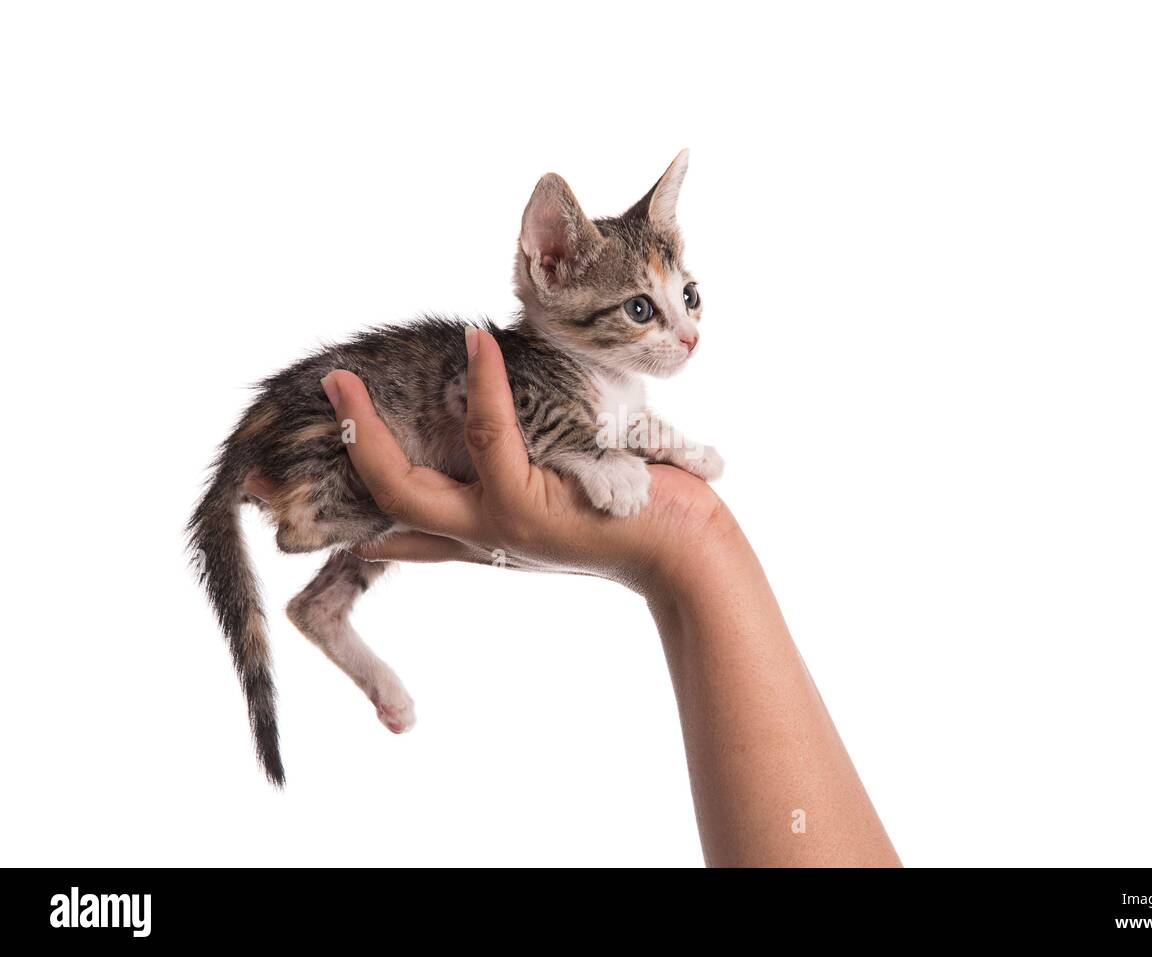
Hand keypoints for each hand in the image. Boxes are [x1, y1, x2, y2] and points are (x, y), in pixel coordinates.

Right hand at [315, 328, 737, 593]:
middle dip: (341, 453)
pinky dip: (482, 387)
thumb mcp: (558, 503)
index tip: (290, 482)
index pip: (399, 523)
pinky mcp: (529, 507)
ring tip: (342, 377)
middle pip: (384, 504)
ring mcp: (498, 525)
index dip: (342, 504)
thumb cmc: (633, 519)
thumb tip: (479, 460)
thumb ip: (513, 482)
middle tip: (323, 393)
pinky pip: (494, 440)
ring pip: (408, 489)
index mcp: (483, 532)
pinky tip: (477, 343)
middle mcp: (480, 534)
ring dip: (366, 431)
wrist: (689, 552)